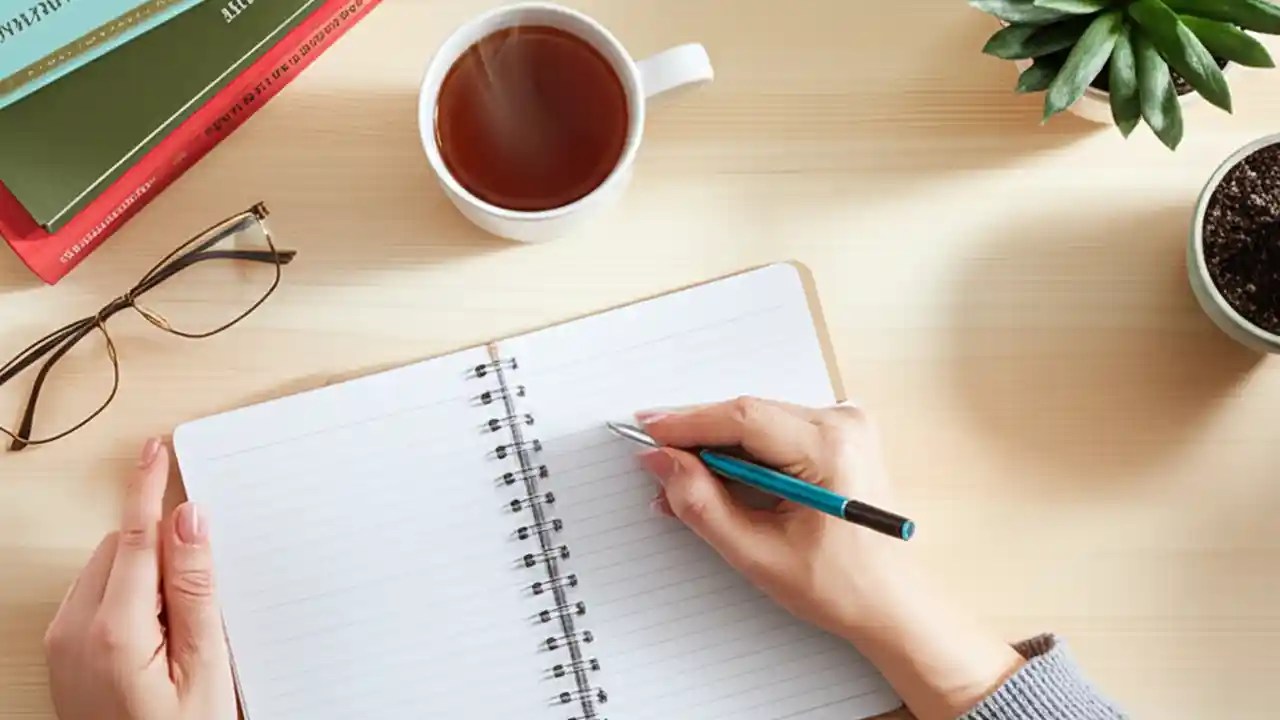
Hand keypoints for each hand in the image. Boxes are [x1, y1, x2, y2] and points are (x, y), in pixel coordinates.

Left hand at [44, 439, 235, 719]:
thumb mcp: (205, 665)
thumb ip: (195, 588)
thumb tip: (189, 522)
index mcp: (114, 628)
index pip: (133, 536)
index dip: (146, 488)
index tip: (153, 449)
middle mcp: (75, 630)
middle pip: (120, 551)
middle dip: (162, 554)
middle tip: (200, 603)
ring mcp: (64, 643)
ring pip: (107, 571)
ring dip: (144, 577)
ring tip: (179, 635)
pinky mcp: (63, 653)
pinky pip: (95, 598)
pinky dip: (126, 597)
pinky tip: (156, 638)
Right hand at [639, 398, 1024, 719]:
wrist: (894, 602)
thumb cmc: (841, 586)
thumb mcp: (757, 553)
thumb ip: (701, 504)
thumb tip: (661, 462)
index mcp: (830, 447)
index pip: (741, 418)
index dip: (686, 422)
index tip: (646, 429)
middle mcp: (843, 422)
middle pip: (748, 414)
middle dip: (697, 438)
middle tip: (655, 460)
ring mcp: (847, 425)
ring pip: (759, 421)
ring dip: (718, 447)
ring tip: (683, 480)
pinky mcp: (842, 434)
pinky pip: (777, 430)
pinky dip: (744, 451)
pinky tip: (719, 477)